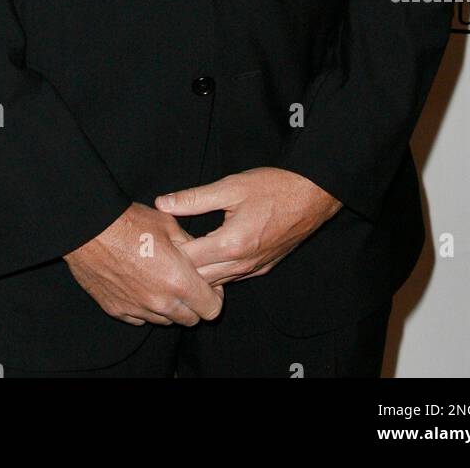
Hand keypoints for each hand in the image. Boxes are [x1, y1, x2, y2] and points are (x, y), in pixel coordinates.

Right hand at [63, 201, 224, 326]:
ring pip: (165, 320)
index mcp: (178, 282)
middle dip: (194, 304)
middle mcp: (160, 303)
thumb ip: (191, 246)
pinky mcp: (117, 310)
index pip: (211, 309)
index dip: (214, 296)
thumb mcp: (169, 225)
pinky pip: (140, 318)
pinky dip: (145, 307)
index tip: (209, 284)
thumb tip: (201, 255)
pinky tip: (140, 285)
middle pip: (190, 320)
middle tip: (186, 282)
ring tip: (161, 281)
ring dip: (169, 307)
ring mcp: (137, 309)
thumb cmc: (130, 223)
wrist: (88, 230)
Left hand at [154, 167, 342, 283]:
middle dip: (180, 267)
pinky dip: (216, 273)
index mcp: (231, 244)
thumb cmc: (274, 187)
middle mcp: (242, 264)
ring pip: (216, 283)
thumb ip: (194, 198)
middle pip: (200, 279)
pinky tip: (207, 259)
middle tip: (163, 252)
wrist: (313, 195)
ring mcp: (254, 269)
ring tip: (180, 257)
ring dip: (198, 273)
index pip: (189, 261)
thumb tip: (162, 204)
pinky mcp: (263, 267)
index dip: (170, 253)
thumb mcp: (231, 186)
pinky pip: (233, 278)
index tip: (157, 242)